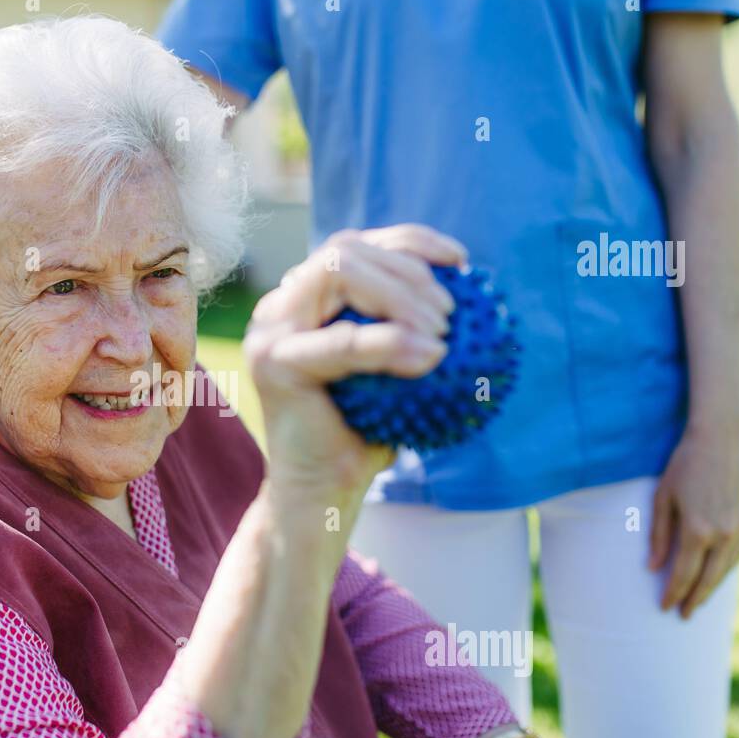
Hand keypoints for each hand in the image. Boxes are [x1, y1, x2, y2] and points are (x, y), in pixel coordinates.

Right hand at [243, 224, 464, 500]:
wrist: (323, 496)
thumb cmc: (366, 436)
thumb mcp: (394, 369)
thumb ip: (409, 324)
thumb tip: (467, 286)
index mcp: (303, 300)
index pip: (354, 244)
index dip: (410, 241)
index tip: (461, 262)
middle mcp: (279, 307)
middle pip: (344, 250)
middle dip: (408, 270)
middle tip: (452, 314)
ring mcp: (270, 332)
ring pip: (338, 272)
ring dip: (400, 296)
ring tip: (441, 335)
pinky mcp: (275, 365)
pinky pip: (341, 342)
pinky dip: (389, 343)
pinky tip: (430, 357)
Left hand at [648, 424, 738, 619]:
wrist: (719, 441)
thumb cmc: (682, 467)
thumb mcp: (662, 499)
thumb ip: (658, 535)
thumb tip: (652, 567)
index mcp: (697, 529)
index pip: (684, 573)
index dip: (674, 593)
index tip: (664, 607)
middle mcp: (722, 533)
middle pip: (708, 578)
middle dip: (694, 599)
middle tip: (683, 615)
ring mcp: (738, 527)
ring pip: (726, 569)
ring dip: (712, 588)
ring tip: (698, 601)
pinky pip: (738, 554)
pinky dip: (726, 569)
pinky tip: (716, 576)